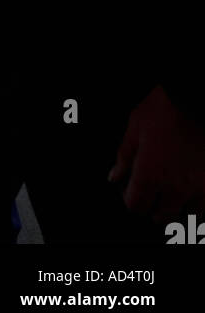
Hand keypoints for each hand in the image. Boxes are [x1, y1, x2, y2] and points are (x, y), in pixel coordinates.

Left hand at [108, 85, 204, 223]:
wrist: (195, 97)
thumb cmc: (165, 107)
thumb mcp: (135, 127)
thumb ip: (124, 156)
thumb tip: (115, 175)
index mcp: (150, 175)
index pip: (135, 205)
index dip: (131, 199)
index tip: (132, 191)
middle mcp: (175, 187)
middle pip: (161, 215)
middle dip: (153, 206)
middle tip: (152, 192)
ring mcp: (199, 187)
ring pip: (187, 214)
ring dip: (179, 206)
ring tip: (174, 192)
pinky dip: (199, 202)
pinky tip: (192, 189)